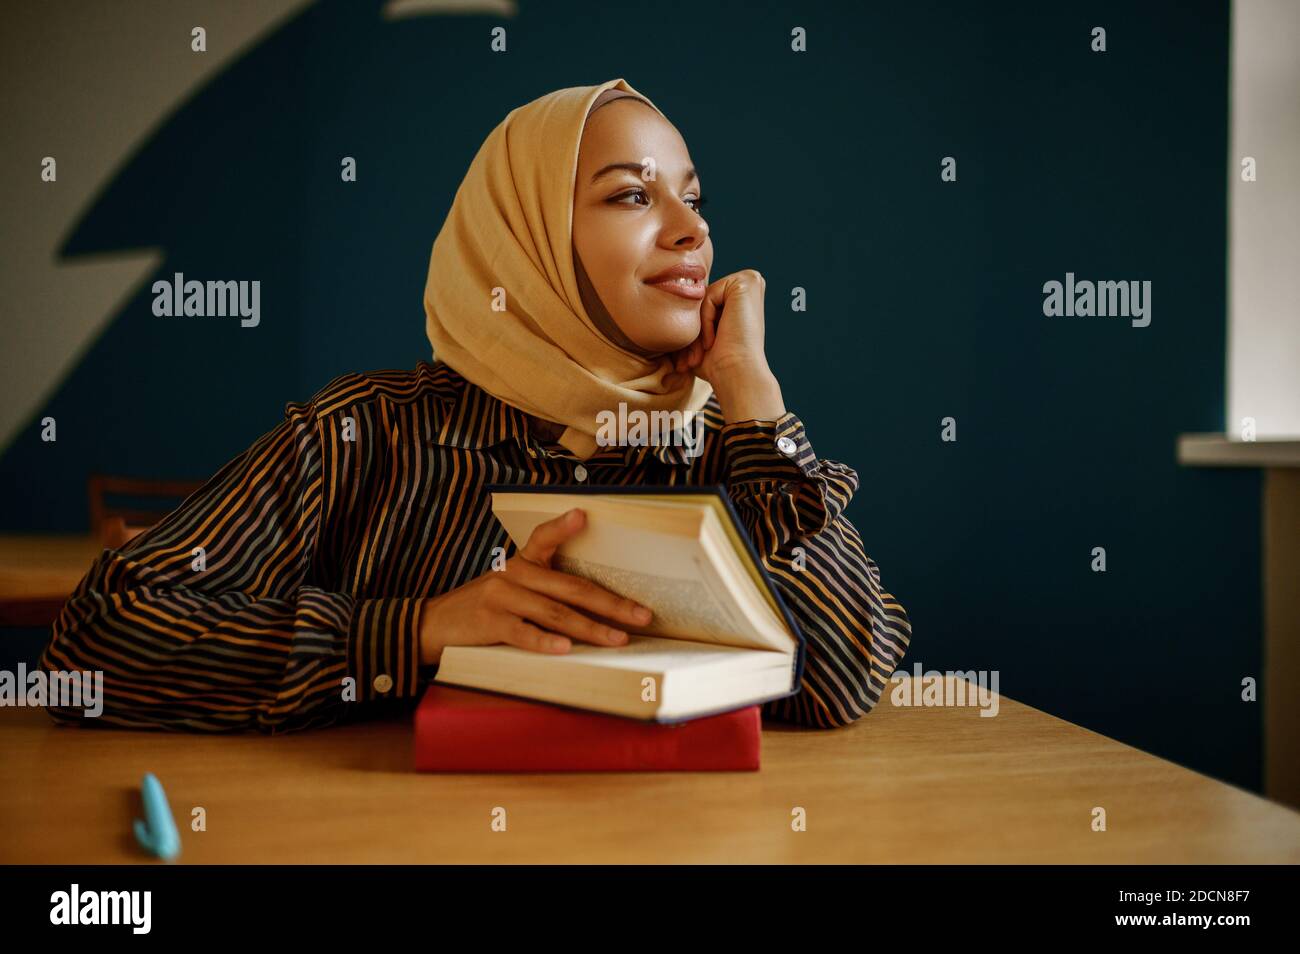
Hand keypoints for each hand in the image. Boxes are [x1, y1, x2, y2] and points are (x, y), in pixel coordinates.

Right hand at [417, 508, 652, 664]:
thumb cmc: (484, 608)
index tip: (585, 516)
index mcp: (522, 562)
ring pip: (554, 613)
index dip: (564, 526)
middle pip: (570, 587)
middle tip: (641, 615)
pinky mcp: (489, 623)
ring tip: (617, 639)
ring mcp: (500, 597)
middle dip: (611, 604)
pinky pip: (523, 633)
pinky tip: (566, 649)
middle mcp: (513, 574)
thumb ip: (543, 586)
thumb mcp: (510, 586)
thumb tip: (594, 604)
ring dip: (590, 628)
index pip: (544, 538)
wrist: (432, 624)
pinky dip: (545, 642)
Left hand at [666, 269, 785, 422]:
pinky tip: (713, 341)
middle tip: (691, 359)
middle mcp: (749, 283)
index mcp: (742, 294)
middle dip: (692, 330)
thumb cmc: (718, 364)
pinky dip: (706, 321)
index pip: (702, 303)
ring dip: (697, 328)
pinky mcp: (746, 282)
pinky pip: (708, 296)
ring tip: (702, 352)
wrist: (736, 376)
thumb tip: (660, 305)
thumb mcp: (698, 336)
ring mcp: (750, 280)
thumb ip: (689, 317)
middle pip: (701, 298)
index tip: (691, 359)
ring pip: (702, 297)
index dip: (693, 331)